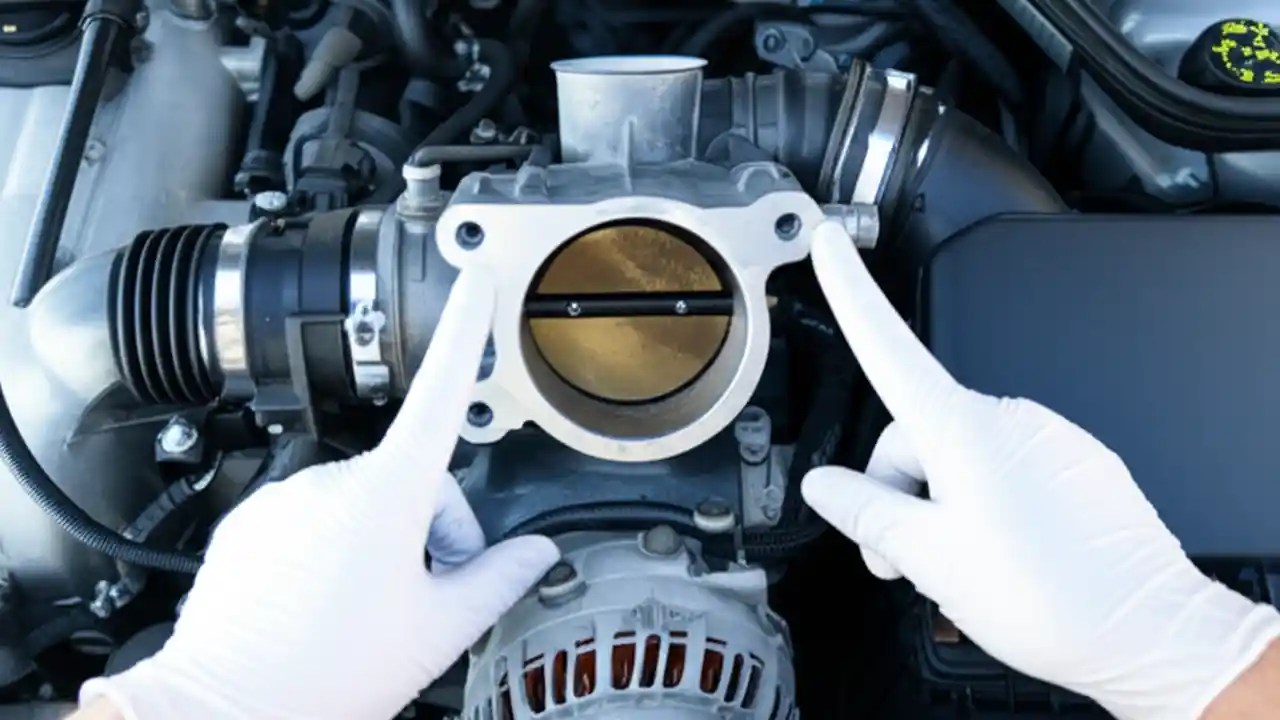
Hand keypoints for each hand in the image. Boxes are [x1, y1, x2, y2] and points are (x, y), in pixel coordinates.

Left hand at [78, 272, 559, 719]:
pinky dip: (332, 546)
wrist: (225, 707)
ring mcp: (284, 499)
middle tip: (432, 591)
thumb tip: (534, 556)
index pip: (441, 393)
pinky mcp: (251, 522)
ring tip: (373, 608)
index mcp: (386, 494)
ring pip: (363, 498)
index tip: (475, 281)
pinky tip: (329, 603)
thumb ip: (497, 580)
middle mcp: (329, 480)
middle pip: (414, 478)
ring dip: (383, 538)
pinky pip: (311, 516)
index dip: (466, 331)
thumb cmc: (324, 674)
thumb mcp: (437, 630)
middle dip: (436, 527)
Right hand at [801, 221, 1279, 718]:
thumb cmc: (1049, 597)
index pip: (890, 347)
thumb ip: (865, 513)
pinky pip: (1005, 470)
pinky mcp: (1075, 465)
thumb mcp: (928, 558)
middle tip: (900, 560)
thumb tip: (825, 486)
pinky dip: (985, 507)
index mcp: (965, 430)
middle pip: (914, 437)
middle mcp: (1010, 420)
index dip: (852, 292)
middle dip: (895, 494)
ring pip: (958, 459)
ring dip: (938, 508)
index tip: (831, 245)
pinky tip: (1002, 558)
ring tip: (960, 570)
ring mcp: (1049, 439)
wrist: (1151, 633)